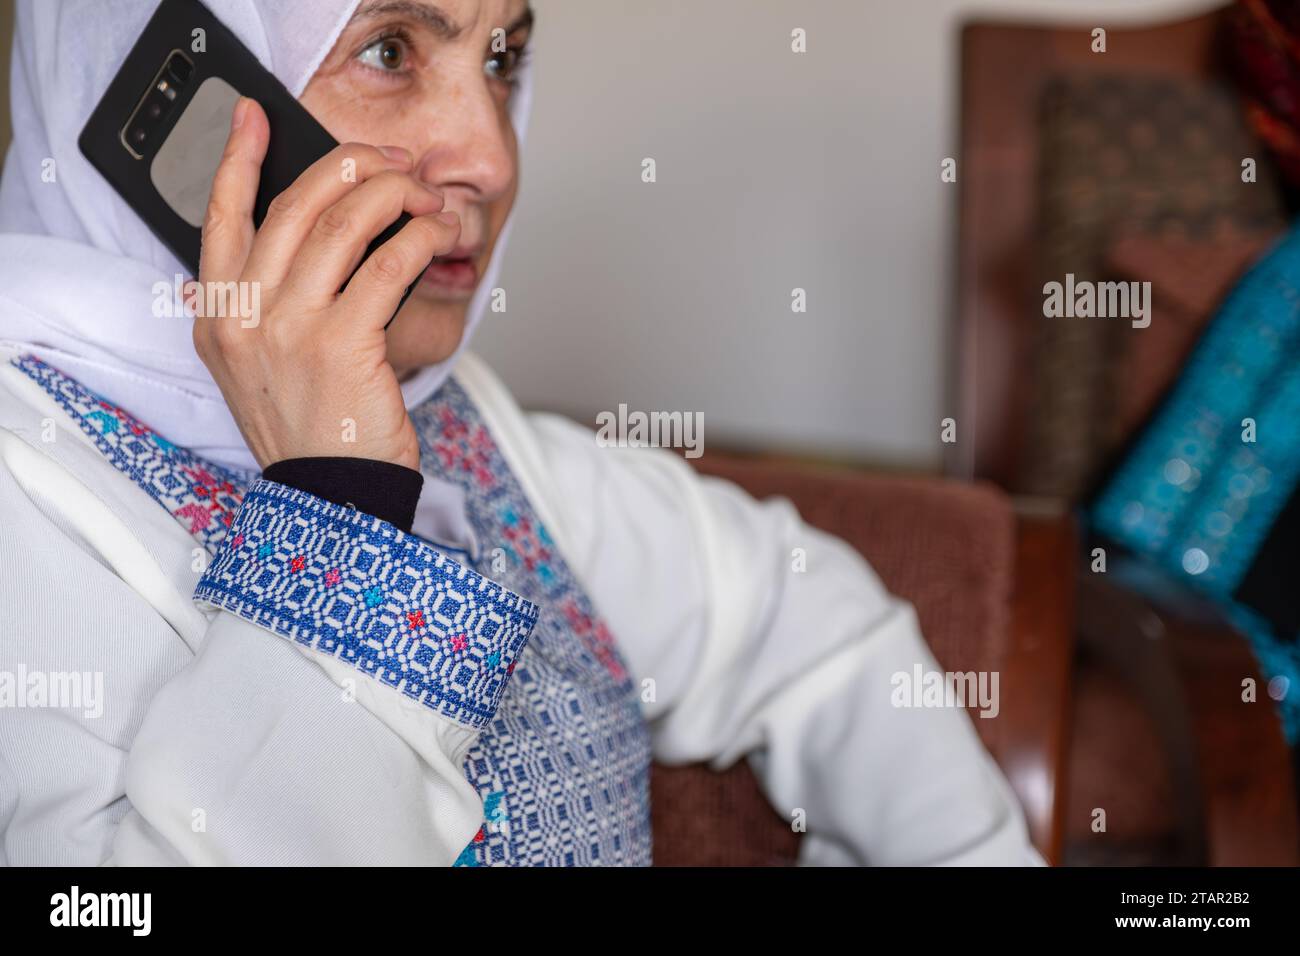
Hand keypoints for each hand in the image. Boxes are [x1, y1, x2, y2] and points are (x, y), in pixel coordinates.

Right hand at [191, 96, 459, 471]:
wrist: (329, 498)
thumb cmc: (310, 430)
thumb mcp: (262, 367)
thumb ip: (266, 307)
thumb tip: (309, 239)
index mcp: (218, 317)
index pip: (220, 217)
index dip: (238, 158)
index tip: (253, 116)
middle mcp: (244, 316)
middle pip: (295, 204)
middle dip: (351, 168)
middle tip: (392, 164)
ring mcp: (289, 328)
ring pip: (345, 222)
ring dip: (397, 195)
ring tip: (428, 199)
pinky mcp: (342, 342)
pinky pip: (390, 262)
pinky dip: (422, 236)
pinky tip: (439, 235)